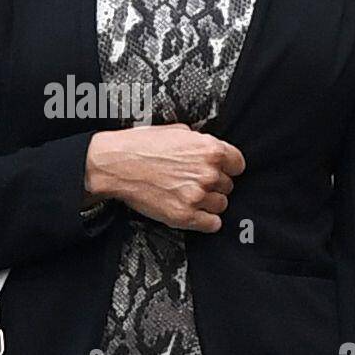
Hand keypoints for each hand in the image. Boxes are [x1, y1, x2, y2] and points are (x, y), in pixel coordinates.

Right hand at [84, 124, 244, 232]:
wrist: (116, 165)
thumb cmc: (142, 145)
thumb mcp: (177, 131)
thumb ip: (200, 142)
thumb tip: (209, 149)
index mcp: (210, 150)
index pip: (238, 164)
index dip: (228, 167)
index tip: (219, 170)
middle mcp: (208, 174)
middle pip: (228, 186)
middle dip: (214, 184)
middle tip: (195, 182)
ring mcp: (197, 196)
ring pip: (221, 205)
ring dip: (209, 202)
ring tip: (190, 195)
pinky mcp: (184, 216)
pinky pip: (212, 224)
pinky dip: (206, 220)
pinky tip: (193, 211)